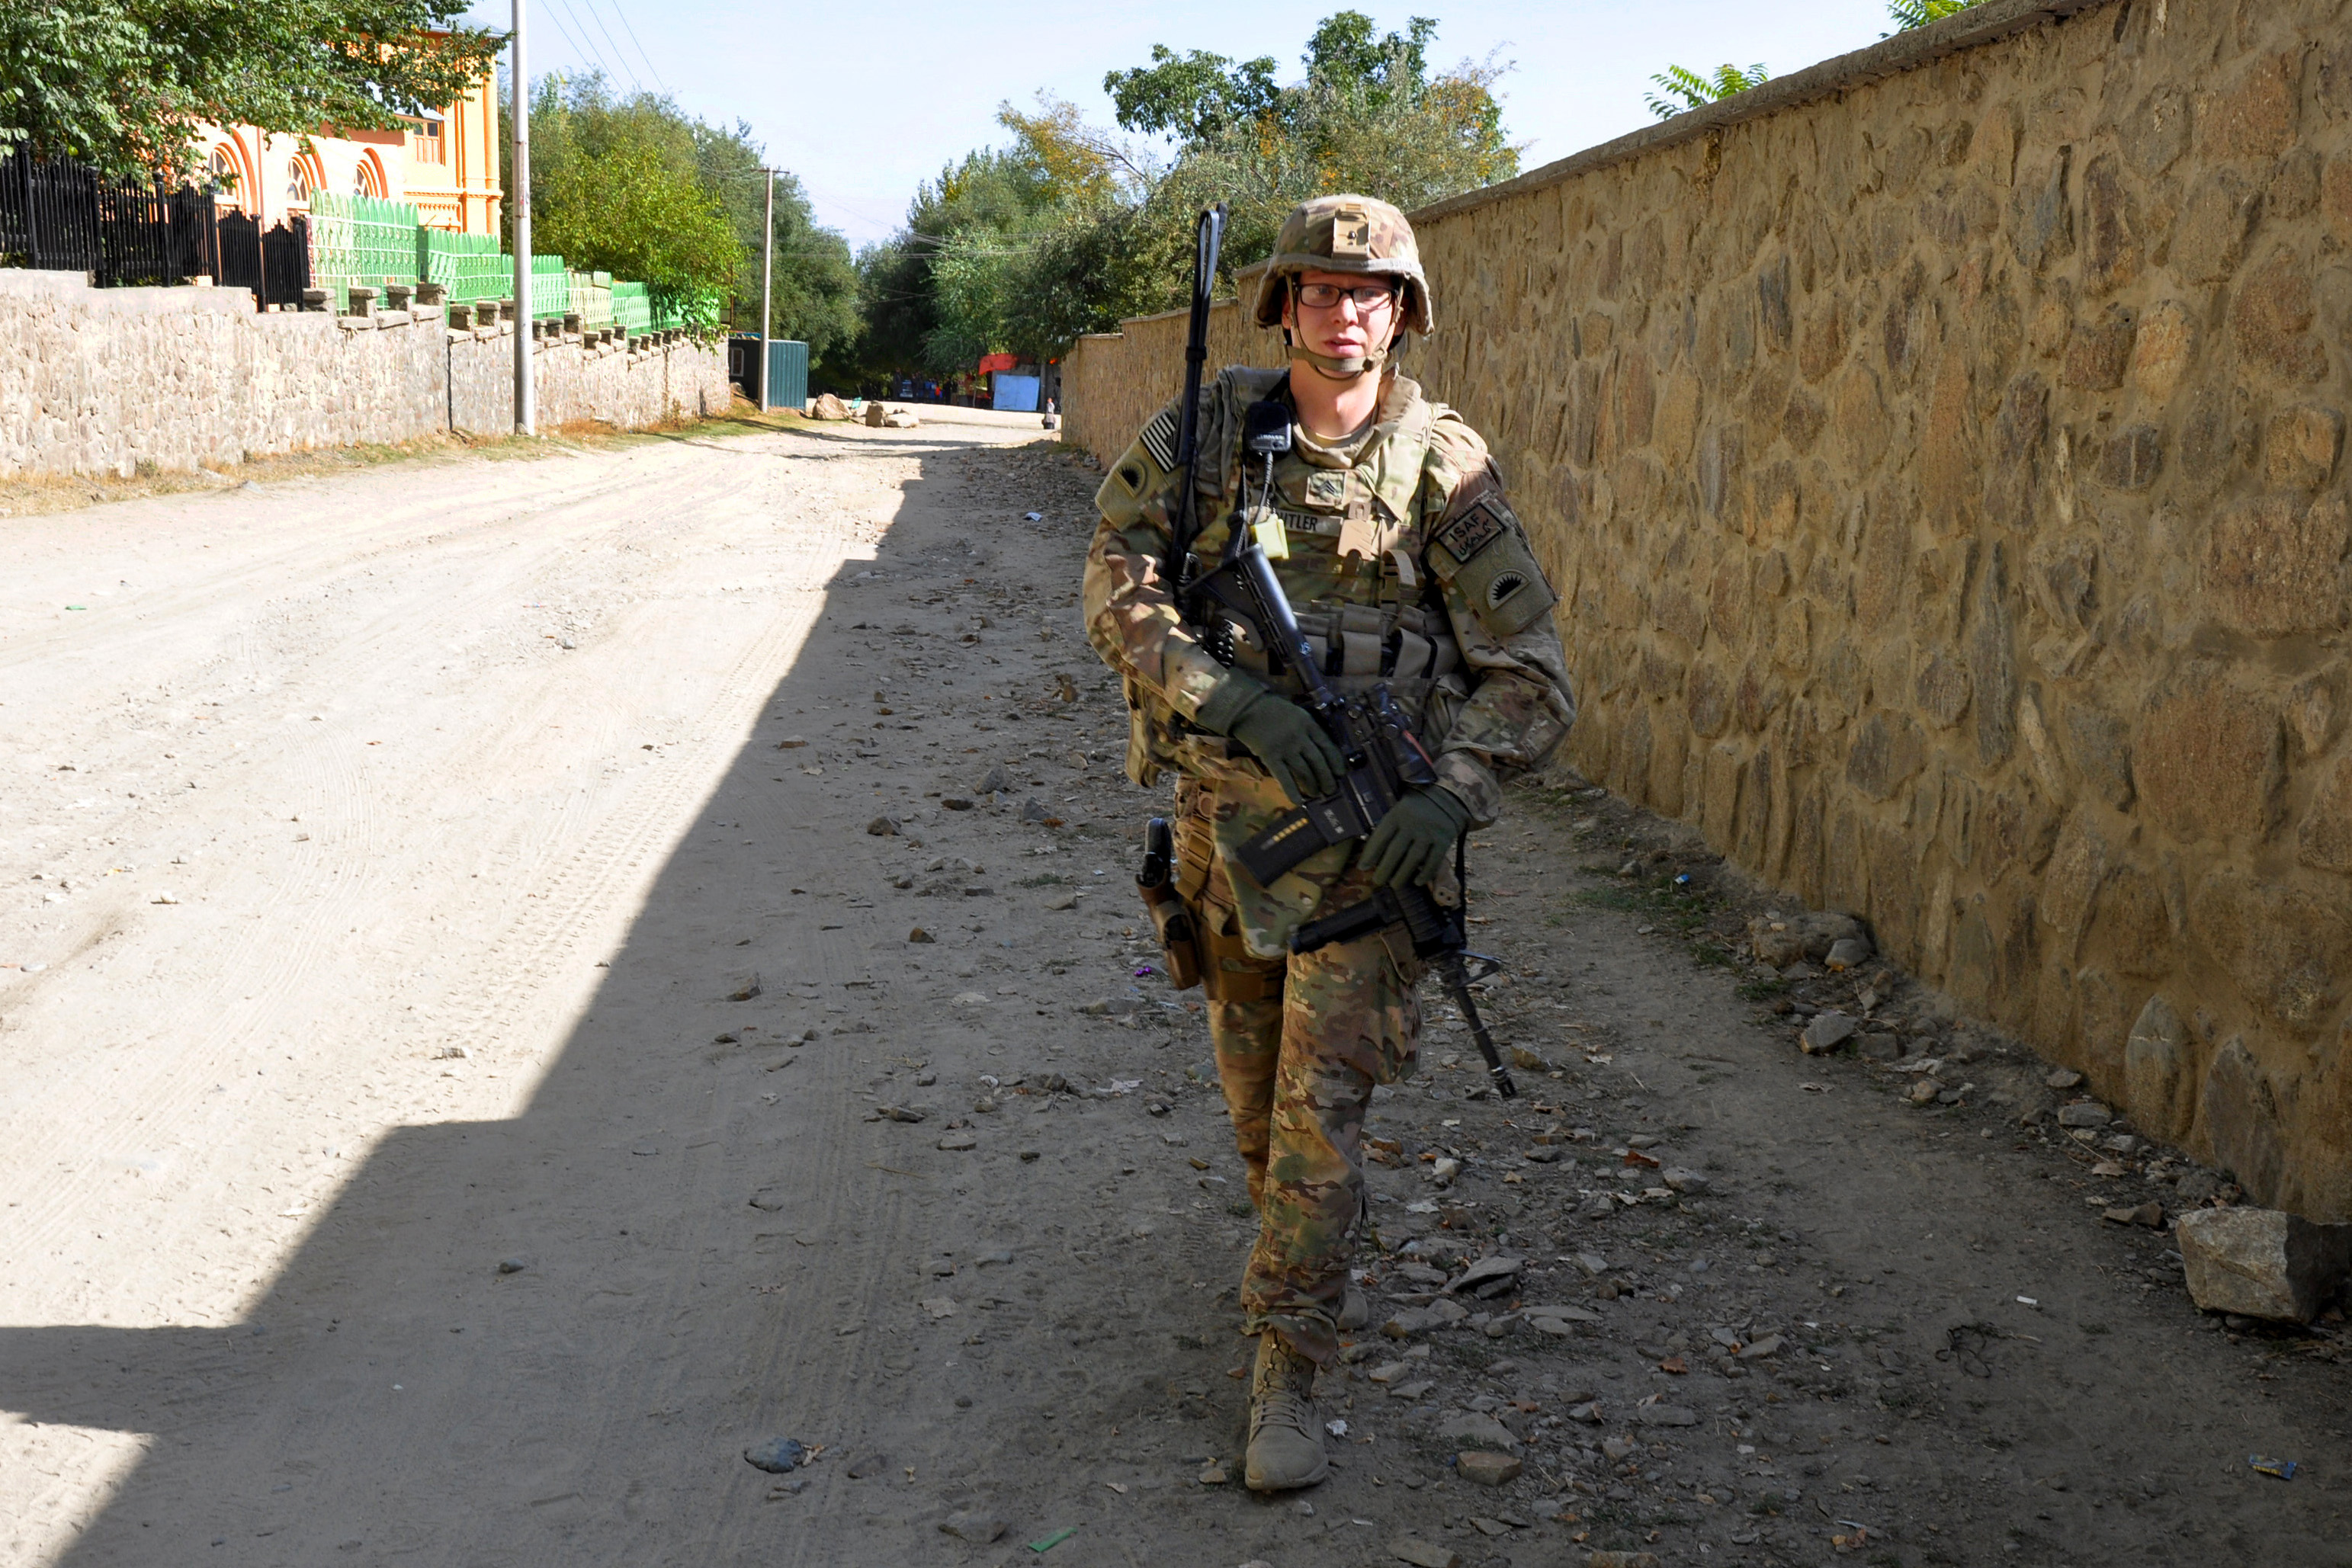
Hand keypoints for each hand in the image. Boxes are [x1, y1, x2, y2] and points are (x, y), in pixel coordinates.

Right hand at [1228, 693, 1344, 805]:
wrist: (1247, 708)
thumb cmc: (1272, 709)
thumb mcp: (1296, 713)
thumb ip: (1307, 728)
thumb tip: (1319, 748)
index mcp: (1308, 724)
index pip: (1327, 745)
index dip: (1336, 761)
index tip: (1341, 773)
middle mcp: (1300, 738)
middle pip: (1318, 761)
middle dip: (1326, 778)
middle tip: (1331, 790)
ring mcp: (1285, 748)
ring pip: (1304, 771)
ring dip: (1312, 785)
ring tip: (1317, 794)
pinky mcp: (1271, 757)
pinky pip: (1284, 777)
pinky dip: (1292, 790)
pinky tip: (1298, 801)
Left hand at [1361, 787, 1469, 887]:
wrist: (1447, 798)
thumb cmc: (1416, 808)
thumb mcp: (1399, 810)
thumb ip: (1388, 829)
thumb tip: (1372, 855)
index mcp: (1397, 815)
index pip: (1381, 837)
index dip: (1370, 854)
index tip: (1362, 868)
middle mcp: (1412, 824)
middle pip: (1396, 850)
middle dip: (1385, 869)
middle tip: (1377, 881)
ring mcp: (1429, 832)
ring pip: (1414, 858)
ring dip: (1402, 874)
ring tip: (1394, 885)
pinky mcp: (1444, 840)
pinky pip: (1434, 860)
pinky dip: (1425, 873)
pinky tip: (1417, 882)